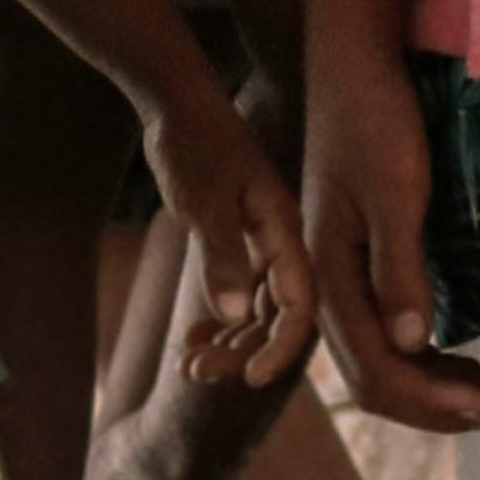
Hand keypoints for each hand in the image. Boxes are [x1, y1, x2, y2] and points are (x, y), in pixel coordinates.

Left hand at [135, 84, 321, 389]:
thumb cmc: (194, 145)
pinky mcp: (243, 234)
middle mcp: (282, 239)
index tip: (248, 377)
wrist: (179, 102)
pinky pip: (242, 288)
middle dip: (245, 349)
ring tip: (188, 365)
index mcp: (285, 231)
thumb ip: (224, 255)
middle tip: (197, 373)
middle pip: (278, 312)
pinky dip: (220, 317)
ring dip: (229, 339)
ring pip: (258, 305)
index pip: (299, 303)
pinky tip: (194, 335)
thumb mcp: (205, 203)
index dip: (280, 346)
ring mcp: (263, 237)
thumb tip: (235, 315)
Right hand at [299, 54, 479, 430]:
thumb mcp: (395, 190)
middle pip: (371, 379)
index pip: (374, 371)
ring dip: (427, 387)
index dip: (430, 402)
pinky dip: (419, 358)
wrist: (352, 71)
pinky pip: (381, 333)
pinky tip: (454, 355)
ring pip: (375, 360)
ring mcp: (339, 277)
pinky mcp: (356, 263)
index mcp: (328, 276)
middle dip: (431, 407)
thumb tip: (411, 342)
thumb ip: (399, 266)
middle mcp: (327, 288)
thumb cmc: (376, 121)